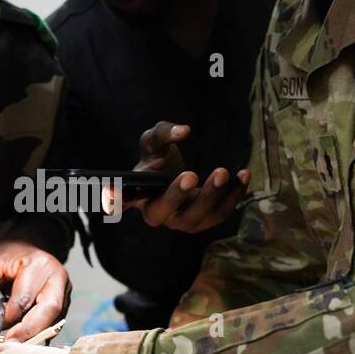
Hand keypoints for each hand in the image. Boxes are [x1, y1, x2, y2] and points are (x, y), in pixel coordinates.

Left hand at [0, 240, 70, 342]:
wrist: (27, 247)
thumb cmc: (6, 256)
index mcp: (40, 265)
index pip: (24, 298)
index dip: (8, 318)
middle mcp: (58, 278)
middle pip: (48, 311)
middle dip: (28, 332)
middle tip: (9, 345)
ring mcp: (65, 291)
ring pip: (54, 320)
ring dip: (34, 334)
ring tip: (15, 344)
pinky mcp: (65, 303)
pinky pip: (54, 323)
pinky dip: (39, 332)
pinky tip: (24, 338)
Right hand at [103, 121, 249, 232]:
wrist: (176, 172)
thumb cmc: (158, 157)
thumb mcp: (155, 140)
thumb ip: (164, 133)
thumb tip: (183, 131)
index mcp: (139, 197)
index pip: (123, 201)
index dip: (116, 200)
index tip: (111, 197)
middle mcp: (159, 214)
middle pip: (166, 213)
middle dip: (178, 195)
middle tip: (191, 174)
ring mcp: (183, 222)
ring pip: (197, 218)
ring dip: (211, 197)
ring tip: (223, 171)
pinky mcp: (206, 220)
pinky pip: (221, 213)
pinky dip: (233, 195)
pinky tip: (243, 175)